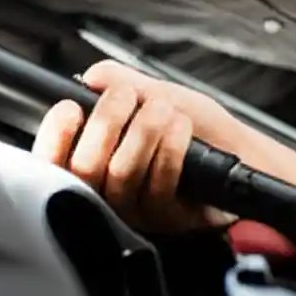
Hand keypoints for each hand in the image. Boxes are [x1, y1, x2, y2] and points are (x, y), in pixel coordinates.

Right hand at [31, 60, 246, 233]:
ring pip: (122, 173)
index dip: (53, 135)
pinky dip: (170, 149)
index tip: (70, 107)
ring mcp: (135, 209)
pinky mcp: (166, 219)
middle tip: (125, 96)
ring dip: (143, 131)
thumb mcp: (154, 94)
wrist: (242, 153)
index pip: (52, 158)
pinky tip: (181, 128)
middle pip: (84, 166)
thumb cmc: (197, 127)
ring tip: (164, 108)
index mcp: (92, 161)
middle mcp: (106, 190)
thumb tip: (92, 76)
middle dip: (105, 122)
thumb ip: (119, 81)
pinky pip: (158, 184)